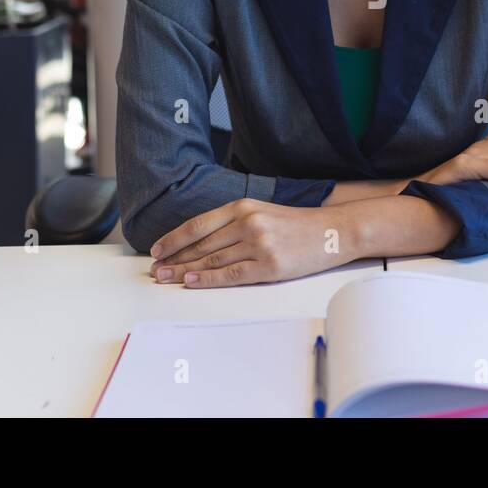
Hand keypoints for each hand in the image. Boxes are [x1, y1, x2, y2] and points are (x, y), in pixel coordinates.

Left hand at [148, 199, 351, 287]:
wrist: (333, 231)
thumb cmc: (297, 225)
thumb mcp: (263, 212)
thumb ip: (234, 222)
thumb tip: (200, 241)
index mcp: (243, 206)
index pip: (198, 224)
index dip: (174, 239)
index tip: (157, 250)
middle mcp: (248, 222)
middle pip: (201, 244)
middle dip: (174, 258)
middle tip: (154, 270)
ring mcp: (259, 243)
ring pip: (212, 260)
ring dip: (185, 271)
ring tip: (165, 278)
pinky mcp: (269, 265)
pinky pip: (232, 274)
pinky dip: (209, 278)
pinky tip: (192, 281)